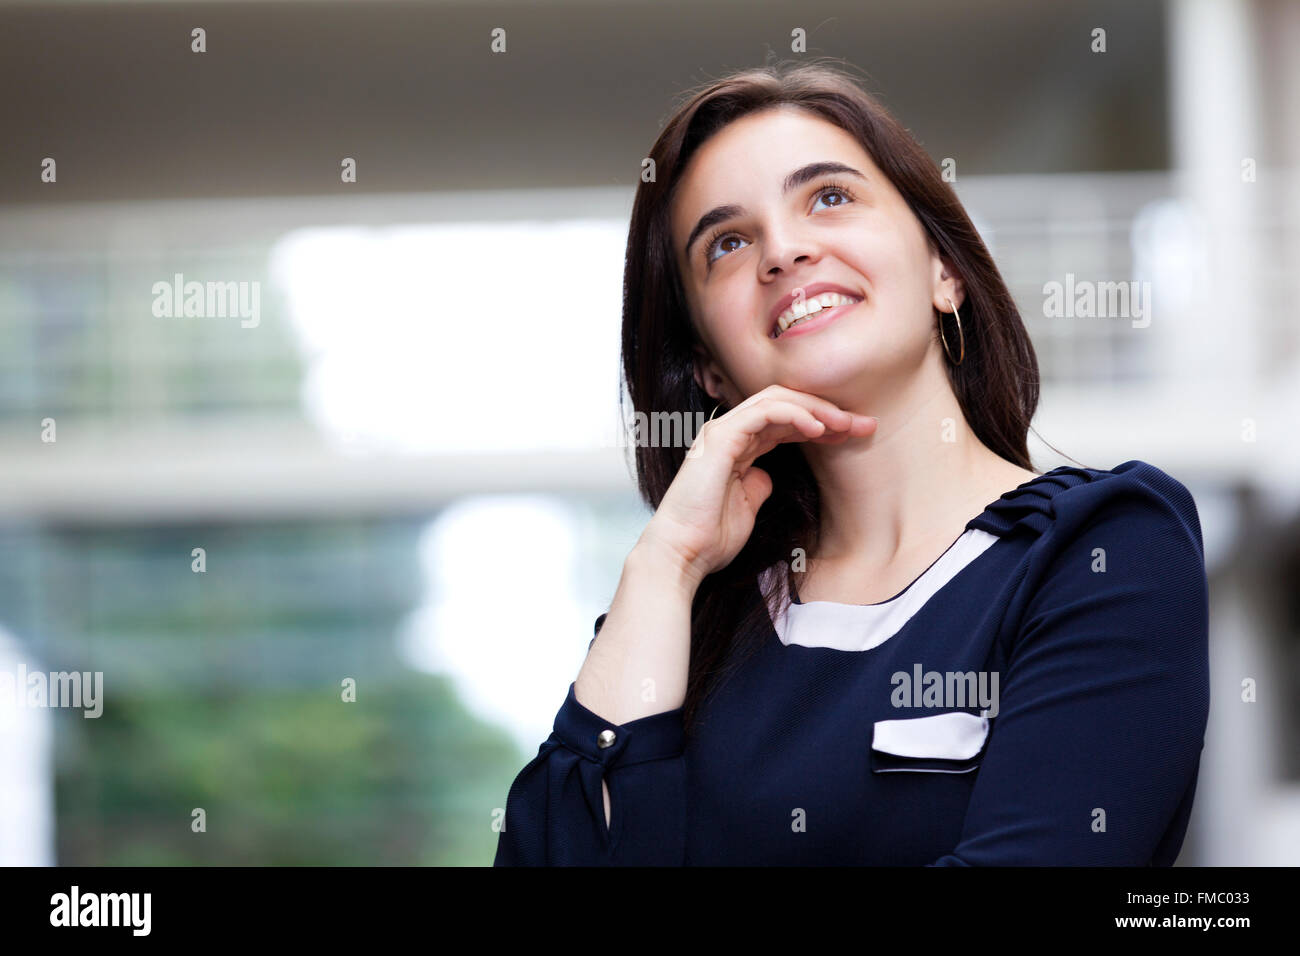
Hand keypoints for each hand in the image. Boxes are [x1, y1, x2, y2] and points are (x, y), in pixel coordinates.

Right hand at [636, 385, 876, 587]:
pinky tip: (819, 428)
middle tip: (863, 424)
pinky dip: (795, 414)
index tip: (855, 435)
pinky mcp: (720, 438)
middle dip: (827, 411)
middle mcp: (729, 433)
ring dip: (817, 409)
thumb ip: (758, 486)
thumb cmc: (709, 538)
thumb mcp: (747, 508)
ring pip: (777, 399)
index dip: (822, 424)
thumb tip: (770, 477)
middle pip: (785, 405)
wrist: (682, 554)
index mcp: (737, 447)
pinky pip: (764, 412)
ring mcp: (722, 432)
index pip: (785, 422)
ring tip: (846, 424)